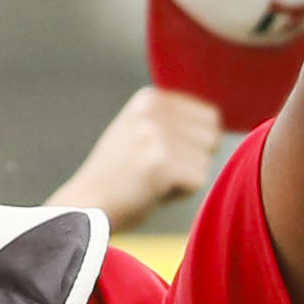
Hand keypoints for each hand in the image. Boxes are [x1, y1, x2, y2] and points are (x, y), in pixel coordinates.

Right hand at [54, 85, 223, 229]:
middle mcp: (154, 110)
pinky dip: (179, 194)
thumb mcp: (140, 131)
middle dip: (191, 160)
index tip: (157, 154)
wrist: (86, 205)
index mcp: (150, 98)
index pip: (209, 117)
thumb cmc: (119, 176)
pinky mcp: (162, 164)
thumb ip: (173, 120)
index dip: (191, 145)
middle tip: (155, 170)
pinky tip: (150, 191)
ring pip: (205, 161)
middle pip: (212, 137)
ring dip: (184, 177)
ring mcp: (157, 136)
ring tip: (151, 180)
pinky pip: (196, 182)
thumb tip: (218, 120)